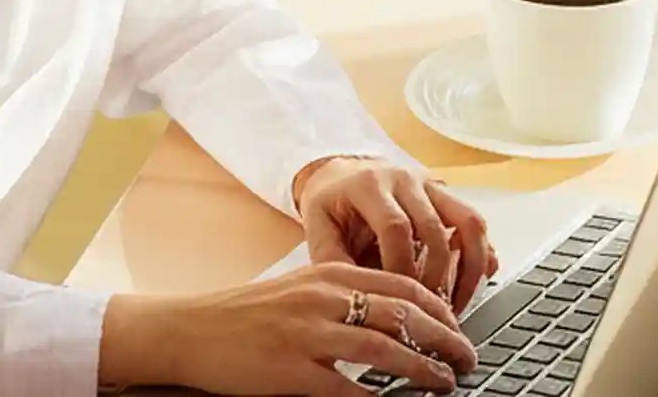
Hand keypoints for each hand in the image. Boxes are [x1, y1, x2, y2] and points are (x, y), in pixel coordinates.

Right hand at [99, 263, 475, 394]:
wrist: (190, 329)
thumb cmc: (245, 312)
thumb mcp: (299, 288)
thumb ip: (343, 295)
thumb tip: (395, 316)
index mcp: (328, 273)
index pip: (403, 285)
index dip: (440, 308)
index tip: (459, 326)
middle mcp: (323, 298)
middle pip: (404, 316)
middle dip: (445, 339)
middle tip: (467, 358)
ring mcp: (308, 335)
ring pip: (386, 351)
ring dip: (425, 371)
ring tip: (446, 383)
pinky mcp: (292, 371)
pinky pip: (348, 390)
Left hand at [294, 157, 498, 313]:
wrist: (341, 174)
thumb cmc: (330, 205)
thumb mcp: (319, 228)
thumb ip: (333, 261)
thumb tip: (356, 300)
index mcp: (369, 185)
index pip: (395, 228)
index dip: (401, 268)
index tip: (399, 300)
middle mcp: (404, 179)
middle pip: (434, 230)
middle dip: (436, 277)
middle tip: (430, 312)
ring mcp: (430, 185)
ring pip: (469, 223)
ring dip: (468, 269)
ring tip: (455, 305)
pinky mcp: (446, 195)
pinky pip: (475, 222)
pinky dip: (480, 254)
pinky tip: (474, 283)